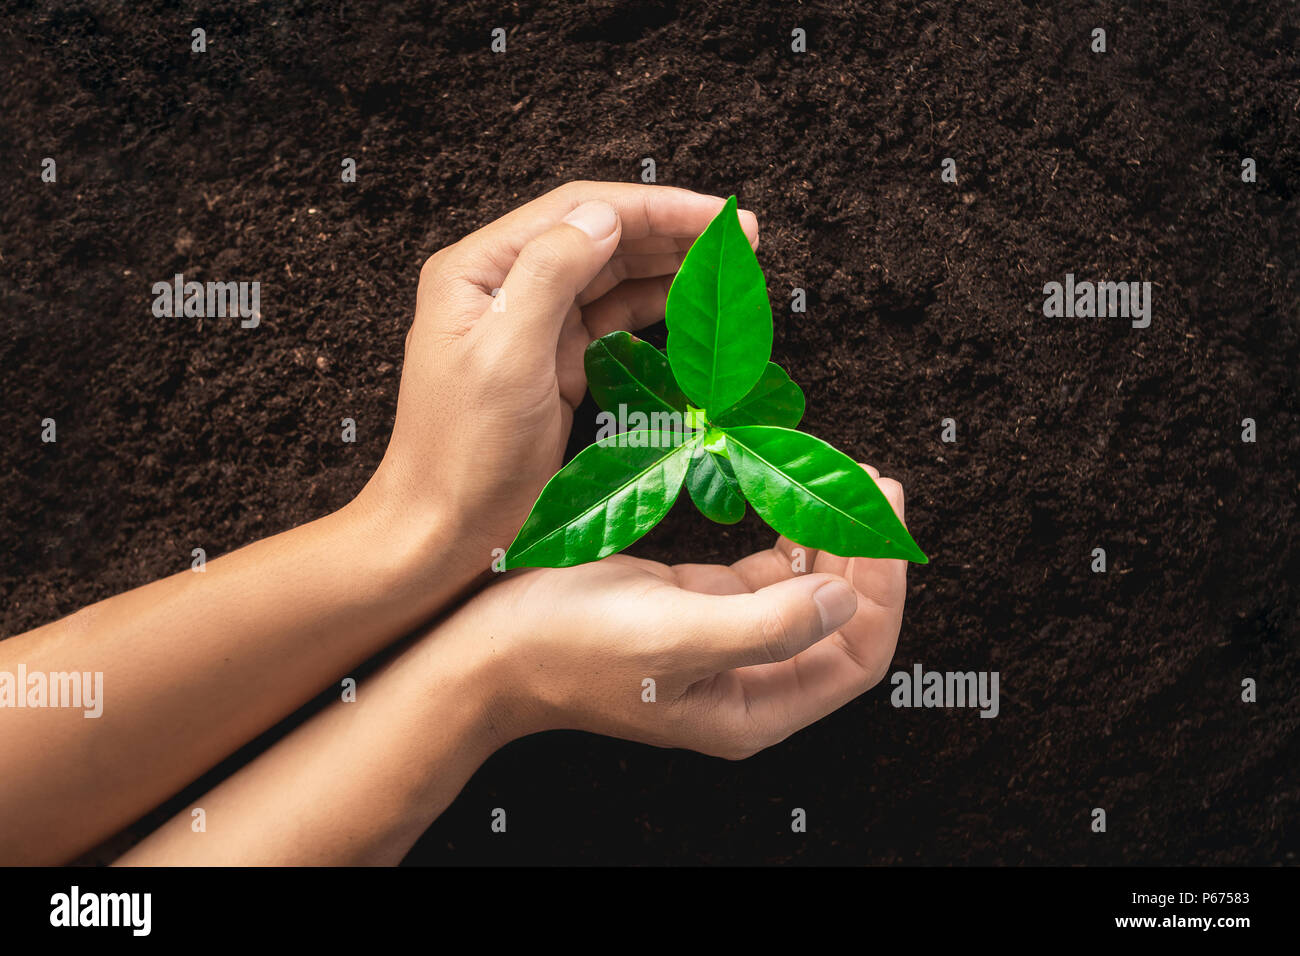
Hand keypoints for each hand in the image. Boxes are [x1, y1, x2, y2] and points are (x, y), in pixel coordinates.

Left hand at [355, 181, 758, 568]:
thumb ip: (550, 275)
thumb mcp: (504, 357)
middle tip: (743, 238)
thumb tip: (603, 217)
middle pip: (600, 236)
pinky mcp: (552, 362)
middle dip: (671, 231)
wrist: (443, 531)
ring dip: (670, 265)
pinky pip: (611, 320)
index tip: (716, 214)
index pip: (577, 212)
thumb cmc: (463, 454)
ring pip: (611, 276)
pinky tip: (692, 305)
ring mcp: (529, 323)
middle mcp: (503, 285)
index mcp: (479, 270)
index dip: (653, 207)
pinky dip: (655, 308)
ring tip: (729, 266)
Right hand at [455, 468, 908, 758]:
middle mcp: (750, 679)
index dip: (882, 591)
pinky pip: (766, 569)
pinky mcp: (700, 603)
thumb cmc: (572, 649)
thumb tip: (844, 597)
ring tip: (842, 475)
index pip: (855, 656)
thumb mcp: (673, 639)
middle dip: (863, 552)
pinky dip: (787, 531)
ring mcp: (726, 639)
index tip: (884, 521)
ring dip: (829, 534)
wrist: (491, 643)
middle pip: (839, 619)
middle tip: (872, 482)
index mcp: (753, 708)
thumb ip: (766, 626)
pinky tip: (794, 495)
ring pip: (806, 587)